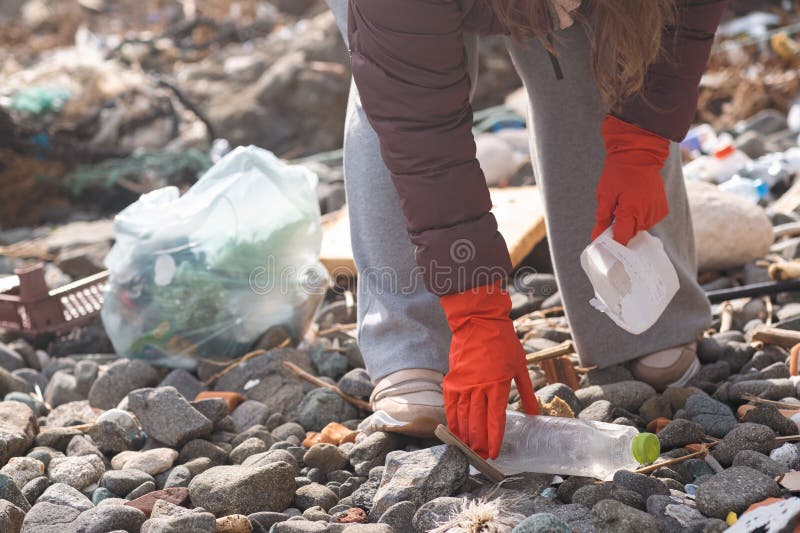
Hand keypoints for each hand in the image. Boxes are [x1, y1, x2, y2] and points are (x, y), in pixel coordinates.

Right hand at [439, 280, 537, 458]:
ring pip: (462, 417)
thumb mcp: (520, 366)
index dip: (494, 439)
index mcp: (497, 385)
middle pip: (477, 424)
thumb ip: (526, 392)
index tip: (494, 453)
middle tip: (482, 457)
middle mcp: (478, 388)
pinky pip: (450, 405)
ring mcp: (462, 384)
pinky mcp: (451, 380)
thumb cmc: (503, 342)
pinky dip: (452, 420)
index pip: (495, 420)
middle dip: (479, 443)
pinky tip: (456, 431)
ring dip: (465, 435)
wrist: (478, 322)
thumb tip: (534, 413)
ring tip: (469, 449)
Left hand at [592, 115, 670, 245]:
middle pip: (630, 233)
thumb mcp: (605, 195)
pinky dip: (640, 216)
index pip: (621, 237)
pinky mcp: (662, 208)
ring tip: (625, 203)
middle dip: (620, 227)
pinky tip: (635, 202)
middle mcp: (646, 214)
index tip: (603, 243)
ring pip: (640, 227)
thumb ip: (602, 218)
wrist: (639, 155)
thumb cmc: (619, 173)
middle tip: (614, 211)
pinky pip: (648, 220)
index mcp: (631, 210)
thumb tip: (597, 236)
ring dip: (631, 221)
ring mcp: (656, 211)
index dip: (612, 242)